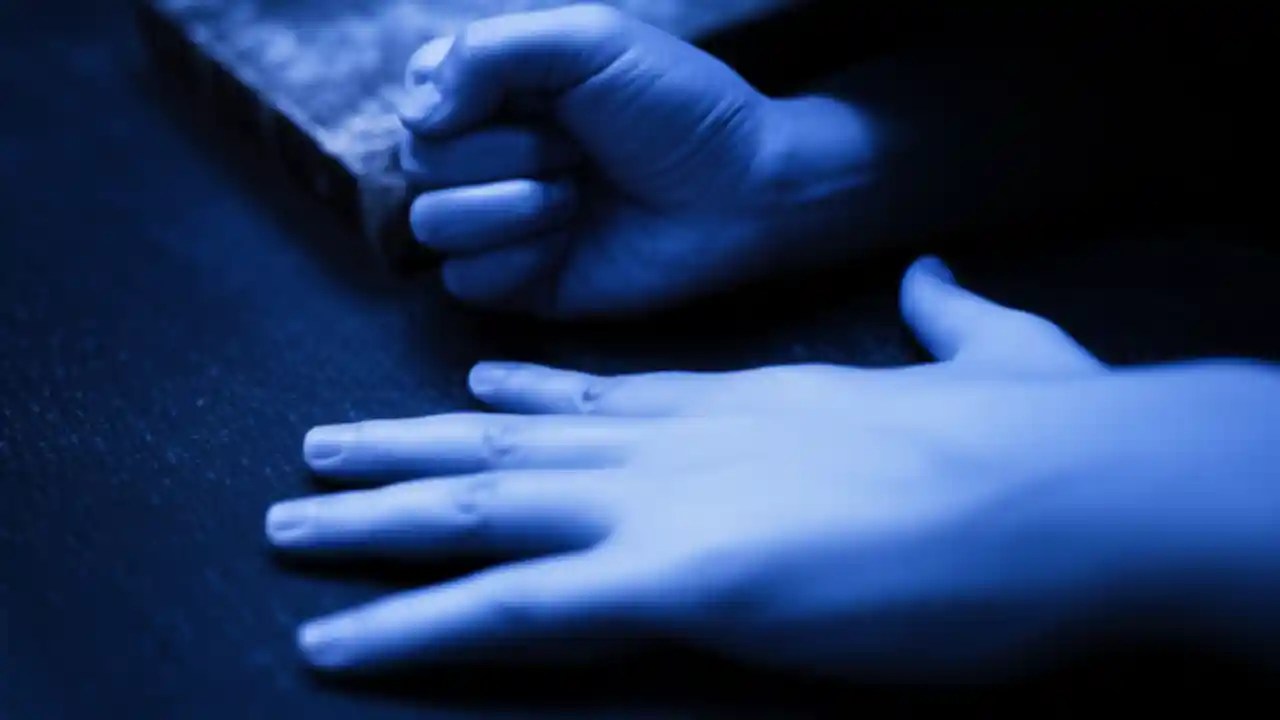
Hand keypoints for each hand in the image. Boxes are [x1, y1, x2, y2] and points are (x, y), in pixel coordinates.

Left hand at [267, 257, 1279, 677]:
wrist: (1075, 486)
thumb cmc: (1048, 446)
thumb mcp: (998, 358)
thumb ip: (950, 321)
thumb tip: (935, 282)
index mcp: (753, 401)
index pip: (612, 395)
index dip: (529, 393)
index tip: (471, 386)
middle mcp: (689, 439)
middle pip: (518, 442)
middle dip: (413, 449)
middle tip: (322, 451)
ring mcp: (670, 503)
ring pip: (485, 509)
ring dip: (377, 522)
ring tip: (289, 523)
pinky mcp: (677, 582)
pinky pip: (508, 609)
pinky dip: (412, 630)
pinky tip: (337, 645)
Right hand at [397, 4, 874, 316]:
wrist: (744, 192)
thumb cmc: (679, 107)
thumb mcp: (589, 40)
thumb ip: (487, 52)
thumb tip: (415, 116)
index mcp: (496, 92)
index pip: (416, 99)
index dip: (458, 103)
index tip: (534, 99)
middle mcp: (488, 156)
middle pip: (417, 162)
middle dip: (502, 153)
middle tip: (577, 150)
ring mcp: (501, 224)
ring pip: (431, 223)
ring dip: (508, 206)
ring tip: (576, 196)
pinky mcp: (521, 283)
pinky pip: (462, 282)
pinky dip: (514, 260)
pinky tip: (567, 241)